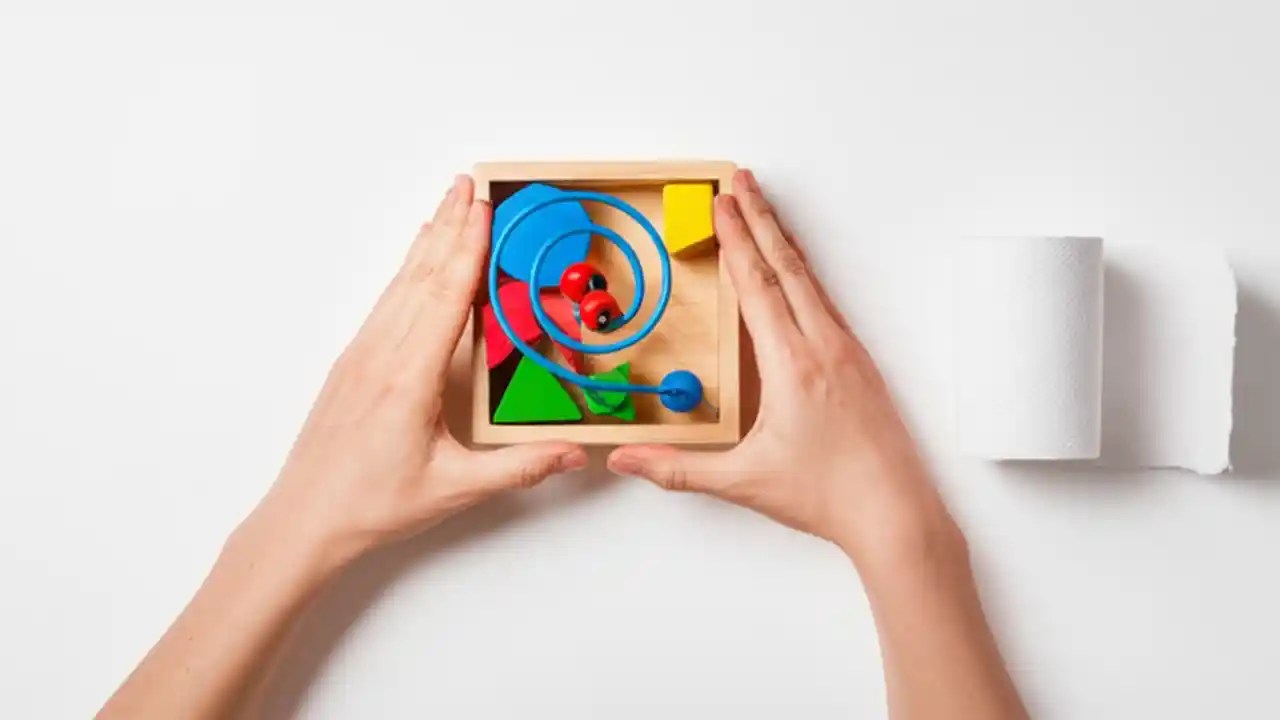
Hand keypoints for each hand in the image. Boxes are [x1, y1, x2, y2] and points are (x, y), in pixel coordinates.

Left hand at [260, 175, 586, 562]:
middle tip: (466, 184)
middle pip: (423, 275)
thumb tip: (576, 453)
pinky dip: (406, 272)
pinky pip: (385, 304)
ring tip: (445, 207)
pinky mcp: (351, 365)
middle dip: (449, 226)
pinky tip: (413, 263)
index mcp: (409, 376)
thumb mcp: (455, 489)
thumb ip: (520, 467)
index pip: (448, 296)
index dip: (470, 247)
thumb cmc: (372, 505)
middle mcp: (382, 354)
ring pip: (400, 284)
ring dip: (426, 242)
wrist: (302, 520)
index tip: (483, 206)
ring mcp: (361, 355)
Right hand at [608, 170, 954, 568]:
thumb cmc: (827, 496)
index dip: (736, 240)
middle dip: (761, 219)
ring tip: (767, 212)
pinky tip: (801, 274)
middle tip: (742, 180)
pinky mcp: (862, 365)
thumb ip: (678, 469)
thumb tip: (624, 460)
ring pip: (812, 280)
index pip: (756, 286)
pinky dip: (807, 275)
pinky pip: (829, 303)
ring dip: (785, 241)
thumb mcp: (743, 481)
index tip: (722, 204)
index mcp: (792, 364)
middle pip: (787, 266)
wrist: (897, 513)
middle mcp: (824, 347)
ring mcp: (848, 352)